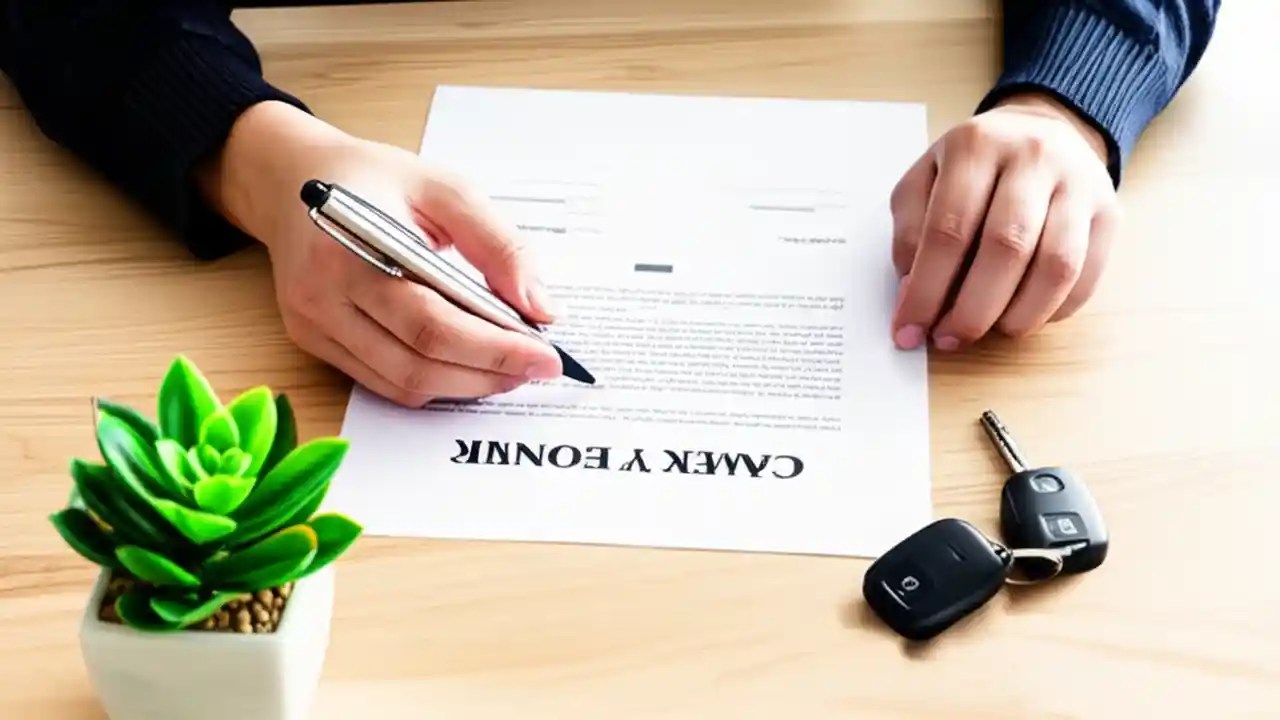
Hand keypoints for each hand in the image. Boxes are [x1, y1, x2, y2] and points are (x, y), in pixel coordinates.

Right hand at [197, 101, 562, 406]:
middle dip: (488, 372)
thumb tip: (541, 308)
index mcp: (351, 247)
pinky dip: (433, 383)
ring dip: (465, 386)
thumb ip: (498, 244)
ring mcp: (312, 324)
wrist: (289, 177)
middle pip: (418, 363)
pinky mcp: (312, 340)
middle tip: (537, 367)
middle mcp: (322, 295)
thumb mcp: (445, 188)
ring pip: (401, 384)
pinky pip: (382, 381)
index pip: (433, 323)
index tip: (547, 356)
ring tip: (509, 369)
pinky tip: (467, 367)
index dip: (495, 349)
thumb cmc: (373, 179)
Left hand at [889, 92, 1120, 349]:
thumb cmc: (973, 167)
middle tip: (950, 339)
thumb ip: (910, 234)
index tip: (909, 330)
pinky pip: (1086, 276)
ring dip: (1018, 316)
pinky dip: (1053, 310)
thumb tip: (913, 296)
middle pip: (1007, 248)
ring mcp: (1079, 184)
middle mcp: (1033, 158)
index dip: (926, 290)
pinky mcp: (1110, 212)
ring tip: (989, 332)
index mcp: (976, 147)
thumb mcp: (924, 181)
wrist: (1042, 129)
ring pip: (1056, 266)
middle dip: (973, 310)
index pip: (948, 230)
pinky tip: (1024, 316)